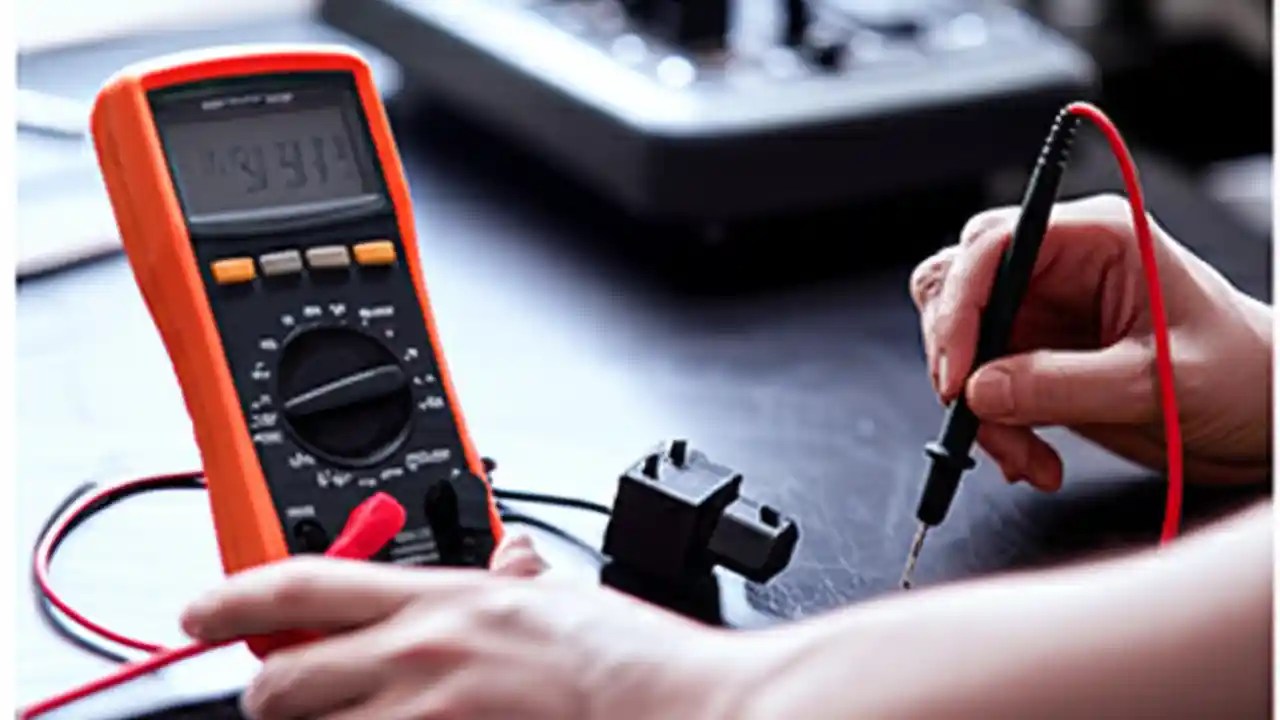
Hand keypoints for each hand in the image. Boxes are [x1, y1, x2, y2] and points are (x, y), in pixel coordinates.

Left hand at [180, 536, 757, 719]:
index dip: (236, 595)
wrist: (684, 708)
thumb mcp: (562, 595)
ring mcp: (431, 716)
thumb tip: (508, 557)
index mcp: (447, 599)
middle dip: (269, 694)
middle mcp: (424, 654)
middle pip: (285, 678)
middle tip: (283, 696)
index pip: (308, 583)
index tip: (200, 608)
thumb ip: (517, 577)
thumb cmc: (631, 660)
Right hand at [909, 194, 1271, 489]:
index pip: (993, 245)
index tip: (957, 372)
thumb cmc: (1241, 378)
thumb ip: (1062, 384)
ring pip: (960, 341)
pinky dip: (990, 427)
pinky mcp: (1034, 356)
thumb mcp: (1156, 383)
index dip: (960, 305)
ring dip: (973, 405)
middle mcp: (1060, 266)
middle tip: (971, 412)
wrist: (1262, 419)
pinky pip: (979, 385)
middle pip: (957, 285)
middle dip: (956, 356)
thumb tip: (981, 390)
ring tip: (1021, 454)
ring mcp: (1043, 311)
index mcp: (1097, 239)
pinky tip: (1031, 458)